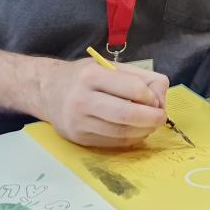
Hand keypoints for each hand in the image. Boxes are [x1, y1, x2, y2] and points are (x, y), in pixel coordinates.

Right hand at [36, 58, 169, 147]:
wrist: (47, 91)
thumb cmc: (84, 77)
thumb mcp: (110, 66)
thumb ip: (140, 77)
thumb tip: (161, 97)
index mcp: (92, 75)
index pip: (133, 89)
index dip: (151, 97)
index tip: (155, 99)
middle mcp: (82, 99)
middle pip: (126, 114)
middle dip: (151, 118)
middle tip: (161, 118)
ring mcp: (78, 121)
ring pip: (121, 133)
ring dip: (143, 131)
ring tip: (149, 125)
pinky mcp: (78, 138)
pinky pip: (112, 143)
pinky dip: (130, 139)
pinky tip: (135, 132)